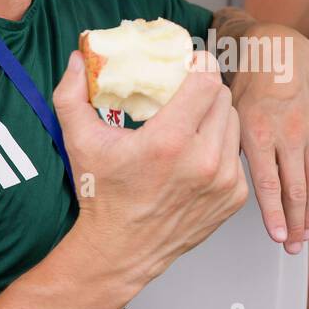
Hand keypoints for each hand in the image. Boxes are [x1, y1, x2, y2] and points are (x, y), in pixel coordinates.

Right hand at [53, 48, 248, 289]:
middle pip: (223, 98)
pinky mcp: (234, 196)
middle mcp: (203, 161)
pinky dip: (221, 148)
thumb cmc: (102, 196)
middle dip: (206, 89)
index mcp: (169, 141)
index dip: (200, 65)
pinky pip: (236, 155)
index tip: (190, 63)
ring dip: (216, 116)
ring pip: (233, 124)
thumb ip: (71, 94)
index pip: (207, 81)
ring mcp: (224, 181)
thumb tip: (77, 58)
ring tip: (193, 122)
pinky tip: (198, 154)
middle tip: (188, 91)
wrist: (121, 250)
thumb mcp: (80, 141)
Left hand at [229, 27, 308, 255]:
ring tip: (307, 233)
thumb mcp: (229, 111)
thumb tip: (225, 178)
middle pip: (297, 190)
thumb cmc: (247, 77)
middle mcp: (289, 134)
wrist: (279, 47)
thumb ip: (232, 147)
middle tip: (294, 246)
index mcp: (260, 133)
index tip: (278, 238)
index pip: (270, 186)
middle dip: (296, 224)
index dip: (275, 216)